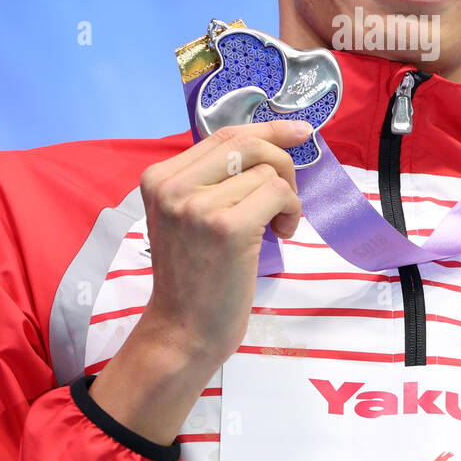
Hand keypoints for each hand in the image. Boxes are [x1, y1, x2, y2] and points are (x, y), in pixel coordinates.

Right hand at [87, 118, 310, 442]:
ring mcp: (196, 205)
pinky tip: (280, 234)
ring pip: (268, 171)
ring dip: (286, 198)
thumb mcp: (191, 216)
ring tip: (275, 228)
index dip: (268, 129)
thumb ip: (218, 178)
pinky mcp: (226, 227)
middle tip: (286, 198)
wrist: (182, 331)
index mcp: (159, 177)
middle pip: (248, 144)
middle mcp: (172, 186)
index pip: (224, 136)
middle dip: (283, 163)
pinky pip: (278, 193)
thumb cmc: (195, 275)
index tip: (300, 132)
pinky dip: (290, 210)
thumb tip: (277, 138)